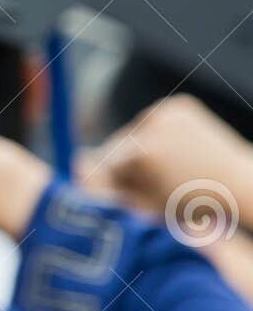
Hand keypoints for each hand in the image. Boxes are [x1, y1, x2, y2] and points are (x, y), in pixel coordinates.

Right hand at [83, 95, 252, 225]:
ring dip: (135, 150)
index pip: (100, 165)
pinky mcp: (178, 105)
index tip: (126, 196)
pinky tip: (171, 152)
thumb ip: (103, 186)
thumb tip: (75, 159)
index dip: (110, 184)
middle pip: (113, 146)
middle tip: (146, 185)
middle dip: (121, 166)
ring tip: (162, 169)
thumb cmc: (188, 206)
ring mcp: (166, 111)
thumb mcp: (141, 205)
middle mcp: (151, 125)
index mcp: (142, 153)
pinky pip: (149, 123)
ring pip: (130, 134)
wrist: (239, 183)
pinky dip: (153, 136)